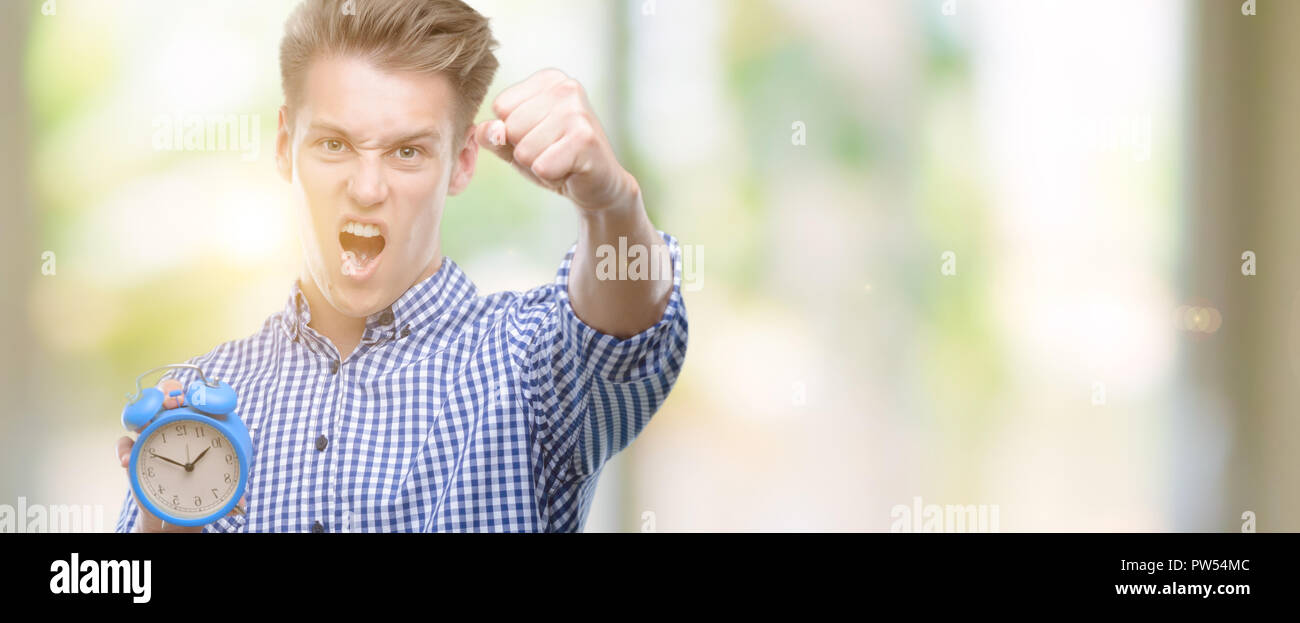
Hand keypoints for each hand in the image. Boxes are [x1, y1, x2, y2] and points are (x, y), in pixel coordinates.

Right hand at [115, 383, 244, 533]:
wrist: (179, 505)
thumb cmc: (204, 487)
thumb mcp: (223, 486)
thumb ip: (233, 489)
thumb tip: (242, 501)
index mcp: (203, 423)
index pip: (205, 398)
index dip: (206, 394)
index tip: (205, 402)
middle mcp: (176, 423)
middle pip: (169, 393)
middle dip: (170, 392)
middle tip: (174, 403)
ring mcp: (153, 434)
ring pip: (142, 409)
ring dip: (142, 409)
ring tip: (145, 421)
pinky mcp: (136, 451)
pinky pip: (124, 443)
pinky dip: (124, 449)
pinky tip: (128, 460)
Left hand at [473, 68, 640, 213]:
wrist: (599, 185)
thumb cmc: (555, 159)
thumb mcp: (515, 144)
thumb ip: (492, 134)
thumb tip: (491, 130)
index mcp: (548, 80)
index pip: (501, 107)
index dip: (513, 133)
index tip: (542, 137)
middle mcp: (565, 87)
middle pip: (511, 128)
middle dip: (526, 151)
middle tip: (554, 152)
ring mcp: (577, 111)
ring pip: (524, 150)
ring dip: (540, 165)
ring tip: (562, 161)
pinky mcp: (585, 139)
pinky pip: (541, 167)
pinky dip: (552, 177)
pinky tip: (571, 170)